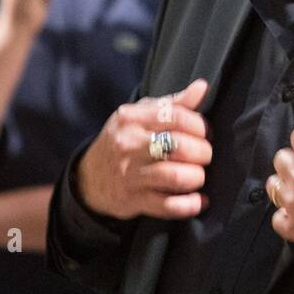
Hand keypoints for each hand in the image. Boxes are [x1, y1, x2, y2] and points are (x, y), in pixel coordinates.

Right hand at [76, 80, 212, 220]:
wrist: (89, 177)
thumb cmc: (125, 140)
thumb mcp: (142, 115)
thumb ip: (174, 104)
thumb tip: (202, 87)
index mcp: (133, 119)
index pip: (177, 116)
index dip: (200, 126)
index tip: (205, 133)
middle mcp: (129, 145)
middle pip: (180, 146)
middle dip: (203, 153)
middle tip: (204, 156)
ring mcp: (130, 174)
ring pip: (177, 177)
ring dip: (197, 178)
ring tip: (198, 176)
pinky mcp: (134, 201)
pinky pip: (169, 206)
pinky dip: (190, 205)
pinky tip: (198, 200)